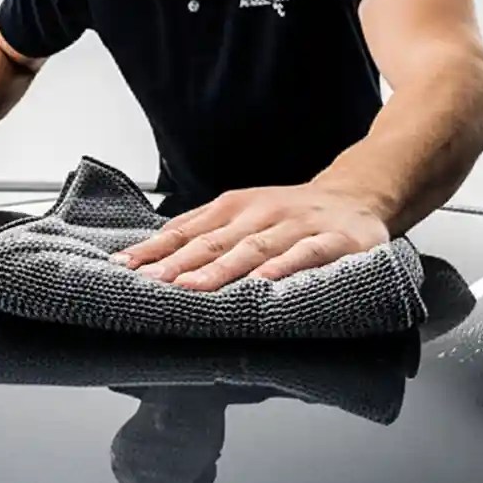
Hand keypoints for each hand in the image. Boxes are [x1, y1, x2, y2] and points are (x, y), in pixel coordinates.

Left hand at [112, 184, 391, 290]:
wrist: (357, 195)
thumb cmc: (291, 214)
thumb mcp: (242, 213)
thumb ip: (202, 230)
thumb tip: (149, 252)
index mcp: (235, 207)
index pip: (187, 230)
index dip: (155, 249)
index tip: (125, 267)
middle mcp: (262, 213)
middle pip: (214, 241)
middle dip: (179, 263)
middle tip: (150, 282)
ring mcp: (298, 226)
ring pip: (255, 248)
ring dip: (221, 269)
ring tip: (192, 286)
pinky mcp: (335, 241)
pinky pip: (307, 255)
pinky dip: (285, 268)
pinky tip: (263, 284)